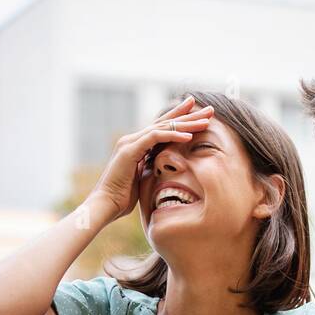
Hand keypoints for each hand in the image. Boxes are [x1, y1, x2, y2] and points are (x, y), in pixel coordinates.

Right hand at [86, 95, 212, 221]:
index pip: (162, 128)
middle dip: (188, 115)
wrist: (105, 205)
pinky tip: (188, 137)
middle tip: (209, 109)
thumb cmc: (122, 199)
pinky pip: (155, 138)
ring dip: (186, 124)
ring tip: (206, 120)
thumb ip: (152, 169)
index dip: (181, 120)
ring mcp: (130, 143)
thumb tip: (164, 169)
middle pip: (165, 122)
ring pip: (163, 127)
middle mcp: (133, 139)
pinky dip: (172, 136)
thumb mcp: (144, 180)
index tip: (200, 115)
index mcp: (137, 145)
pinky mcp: (129, 150)